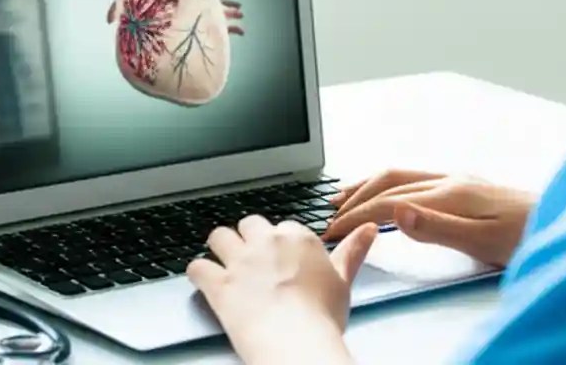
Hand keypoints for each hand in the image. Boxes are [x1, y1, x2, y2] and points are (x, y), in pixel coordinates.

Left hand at [187, 215, 377, 364]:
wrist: (295, 341)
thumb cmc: (321, 317)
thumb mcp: (343, 281)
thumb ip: (354, 251)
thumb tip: (369, 230)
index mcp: (297, 238)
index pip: (282, 227)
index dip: (279, 242)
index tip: (280, 258)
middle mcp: (266, 242)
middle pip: (248, 224)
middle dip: (248, 239)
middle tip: (252, 260)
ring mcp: (239, 261)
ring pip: (219, 236)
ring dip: (220, 248)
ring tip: (225, 263)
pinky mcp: (218, 283)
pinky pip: (196, 266)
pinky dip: (198, 273)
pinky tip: (204, 281)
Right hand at [323, 169, 535, 267]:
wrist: (565, 221)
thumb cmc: (528, 236)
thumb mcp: (482, 241)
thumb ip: (437, 228)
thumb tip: (397, 214)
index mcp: (450, 192)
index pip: (389, 202)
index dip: (357, 216)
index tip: (334, 231)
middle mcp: (451, 179)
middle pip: (388, 180)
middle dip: (355, 196)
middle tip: (329, 216)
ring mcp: (458, 180)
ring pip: (399, 175)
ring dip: (368, 185)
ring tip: (344, 197)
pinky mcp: (467, 186)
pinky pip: (414, 178)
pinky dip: (388, 185)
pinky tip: (388, 194)